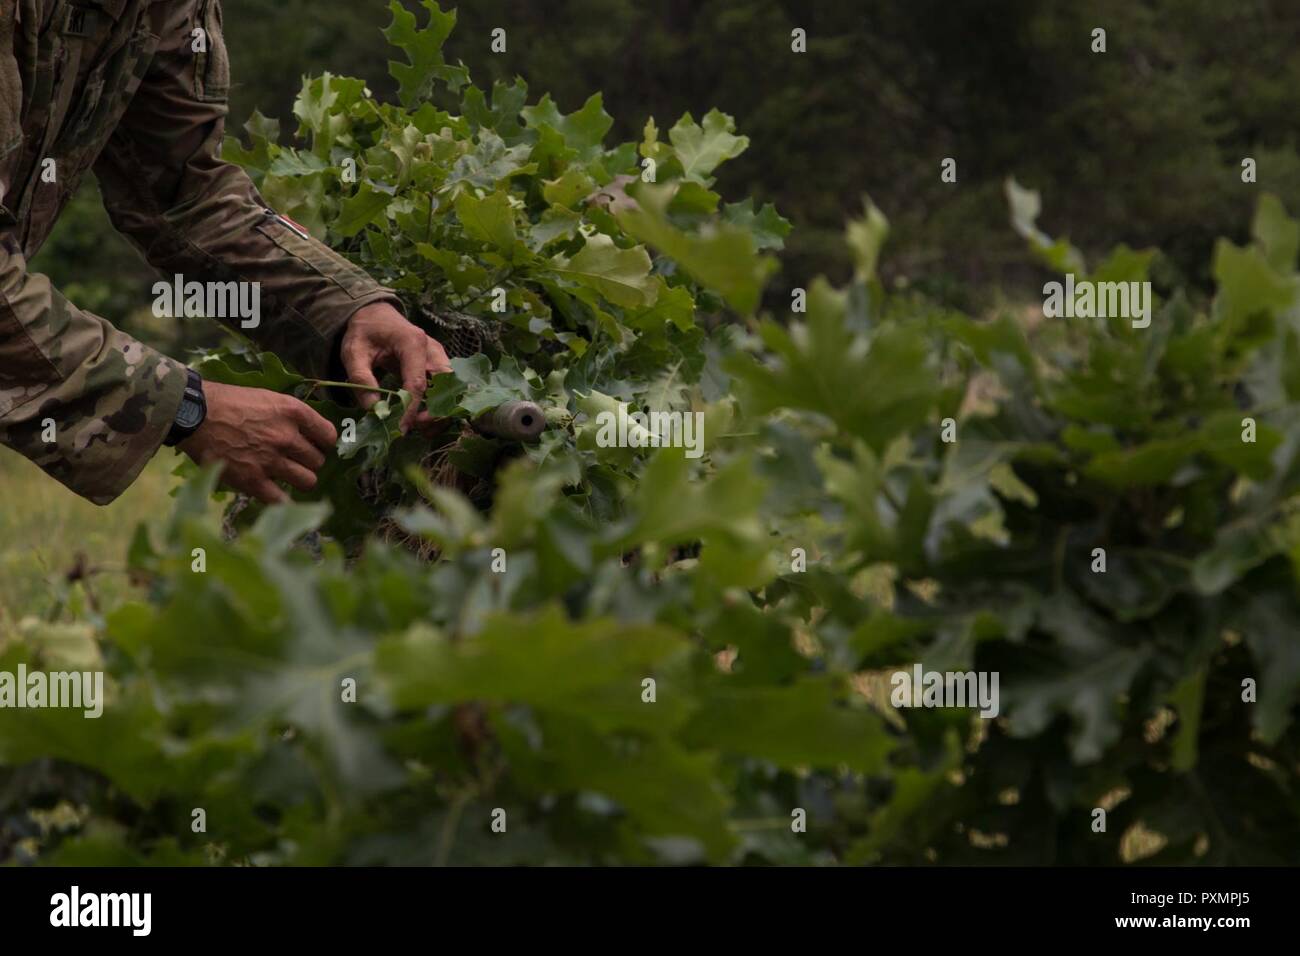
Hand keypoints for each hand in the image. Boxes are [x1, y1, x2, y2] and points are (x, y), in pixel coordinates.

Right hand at [178, 380, 336, 503]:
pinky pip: (282, 500)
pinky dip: (283, 501)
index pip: (328, 435)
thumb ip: (289, 415)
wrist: (192, 413)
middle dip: (309, 461)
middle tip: (296, 461)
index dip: (323, 442)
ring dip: (300, 480)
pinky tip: (277, 495)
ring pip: (308, 481)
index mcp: (292, 411)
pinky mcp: (253, 480)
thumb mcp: (265, 397)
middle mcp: (286, 436)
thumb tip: (307, 431)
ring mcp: (271, 460)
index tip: (315, 445)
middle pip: (318, 460)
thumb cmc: (226, 401)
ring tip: (288, 476)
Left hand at [340, 302, 451, 431]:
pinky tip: (422, 418)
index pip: (417, 383)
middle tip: (416, 428)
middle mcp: (432, 349)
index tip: (402, 429)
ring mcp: (439, 356)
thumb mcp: (353, 352)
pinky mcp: (439, 364)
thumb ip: (362, 380)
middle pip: (445, 386)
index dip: (411, 409)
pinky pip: (445, 388)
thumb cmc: (364, 332)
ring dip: (439, 411)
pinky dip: (438, 405)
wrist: (376, 315)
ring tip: (419, 427)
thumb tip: (376, 411)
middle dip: (436, 411)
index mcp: (412, 342)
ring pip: (450, 389)